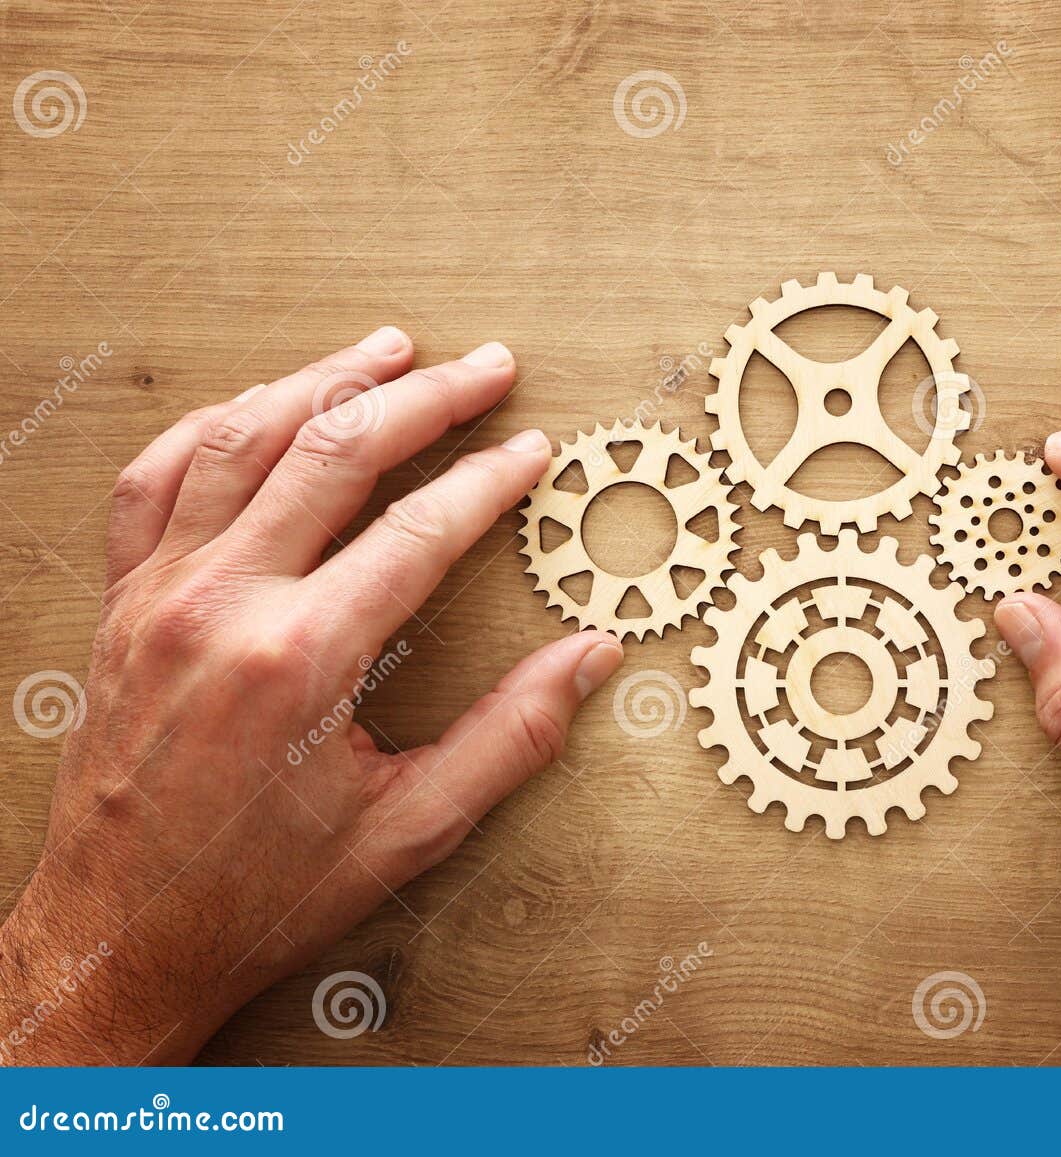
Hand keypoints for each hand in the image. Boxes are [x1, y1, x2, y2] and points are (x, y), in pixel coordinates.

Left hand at [0, 329, 622, 1064]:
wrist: (118, 938)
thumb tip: (590, 660)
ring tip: (386, 350)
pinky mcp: (121, 605)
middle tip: (485, 367)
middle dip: (423, 398)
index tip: (530, 451)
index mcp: (299, 661)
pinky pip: (151, 480)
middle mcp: (219, 607)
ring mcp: (158, 596)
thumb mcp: (410, 829)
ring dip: (320, 382)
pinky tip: (258, 406)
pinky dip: (211, 426)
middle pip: (333, 453)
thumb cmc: (256, 894)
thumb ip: (512, 736)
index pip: (416, 529)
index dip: (487, 479)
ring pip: (238, 441)